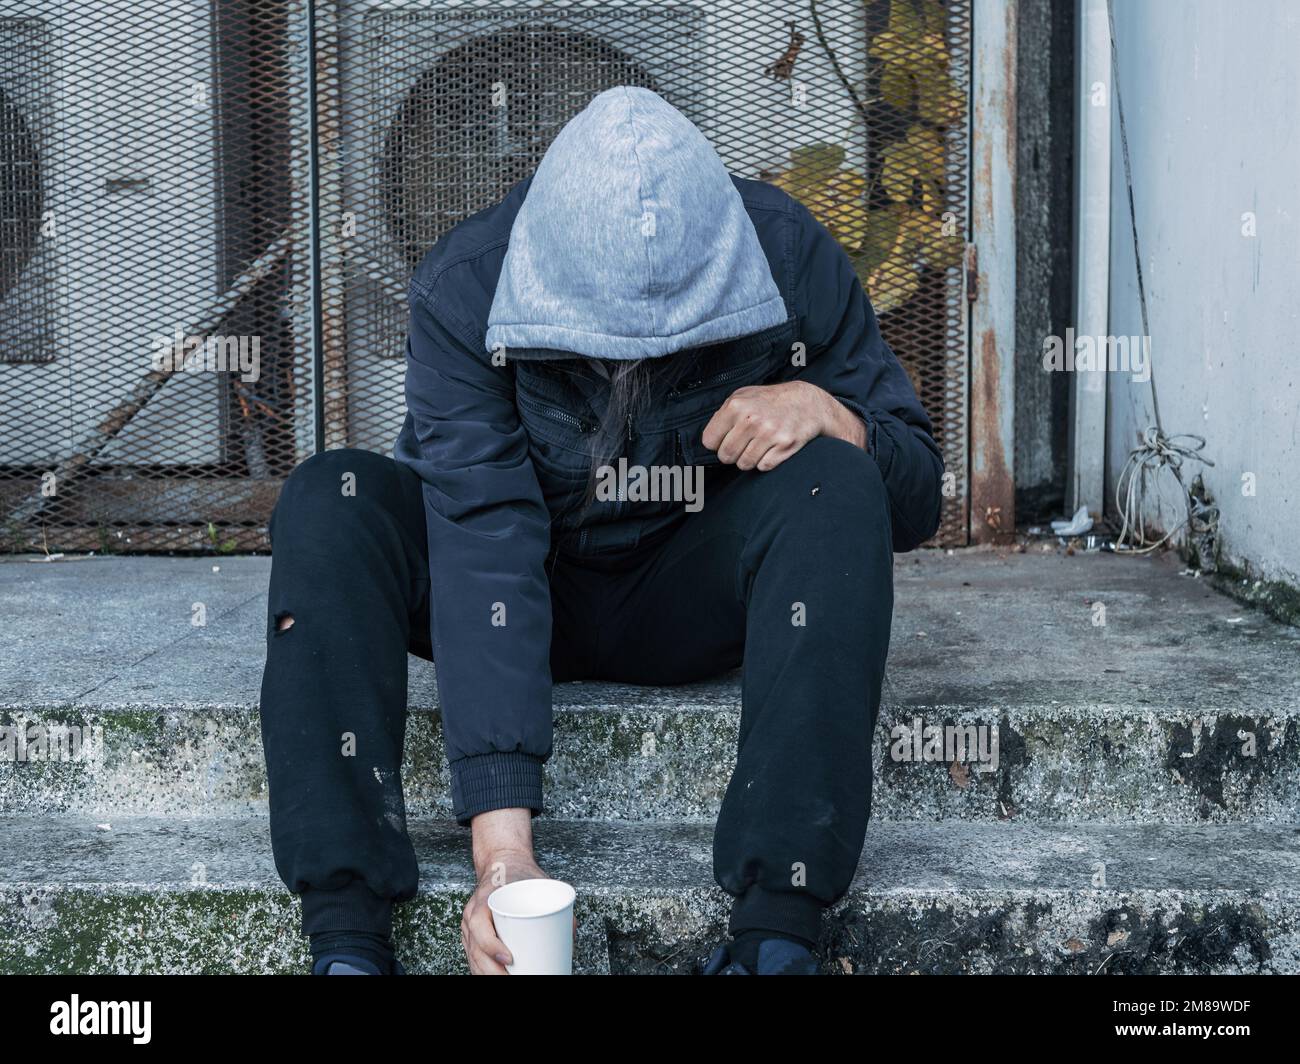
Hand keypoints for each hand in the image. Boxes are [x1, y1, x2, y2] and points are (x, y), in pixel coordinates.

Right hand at [461, 847, 549, 974]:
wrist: (503, 864)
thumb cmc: (518, 874)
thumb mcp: (535, 882)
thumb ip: (552, 904)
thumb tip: (570, 931)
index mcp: (484, 900)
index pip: (480, 927)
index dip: (492, 947)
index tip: (510, 959)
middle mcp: (472, 915)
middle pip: (476, 950)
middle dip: (493, 972)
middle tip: (513, 979)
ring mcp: (469, 927)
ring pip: (473, 957)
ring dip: (488, 975)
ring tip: (509, 980)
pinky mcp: (472, 935)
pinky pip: (474, 956)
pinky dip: (483, 970)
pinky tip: (496, 977)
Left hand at [701, 380, 866, 470]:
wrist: (808, 403)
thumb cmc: (772, 400)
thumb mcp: (744, 396)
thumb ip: (724, 414)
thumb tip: (709, 438)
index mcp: (736, 406)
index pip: (710, 441)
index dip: (716, 443)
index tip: (725, 440)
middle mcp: (751, 420)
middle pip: (726, 456)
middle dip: (732, 454)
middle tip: (742, 445)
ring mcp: (769, 434)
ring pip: (744, 464)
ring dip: (748, 459)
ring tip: (757, 446)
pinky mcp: (784, 446)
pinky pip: (763, 466)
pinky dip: (765, 462)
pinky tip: (770, 448)